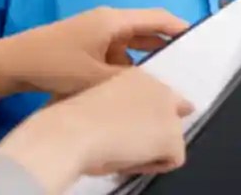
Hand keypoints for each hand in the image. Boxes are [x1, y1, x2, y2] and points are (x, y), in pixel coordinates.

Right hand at [0, 68, 192, 192]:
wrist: (70, 132)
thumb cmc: (68, 116)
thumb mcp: (91, 97)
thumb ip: (113, 102)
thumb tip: (115, 118)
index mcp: (135, 75)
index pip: (156, 96)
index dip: (146, 116)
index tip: (129, 129)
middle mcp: (157, 87)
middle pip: (171, 114)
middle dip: (156, 130)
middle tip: (129, 145)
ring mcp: (168, 111)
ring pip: (172, 137)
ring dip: (153, 148)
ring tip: (124, 154)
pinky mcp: (172, 136)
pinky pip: (173, 159)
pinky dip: (154, 166)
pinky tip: (130, 162)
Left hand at [7, 6, 188, 96]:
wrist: (12, 64)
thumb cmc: (54, 64)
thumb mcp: (97, 78)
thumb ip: (130, 82)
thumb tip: (159, 89)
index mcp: (114, 21)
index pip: (157, 19)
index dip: (180, 28)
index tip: (200, 41)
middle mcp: (108, 22)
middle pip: (146, 31)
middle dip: (165, 48)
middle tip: (187, 68)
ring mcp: (96, 34)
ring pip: (130, 46)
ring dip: (144, 62)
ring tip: (163, 83)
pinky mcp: (86, 46)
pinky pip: (115, 55)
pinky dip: (125, 68)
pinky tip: (131, 88)